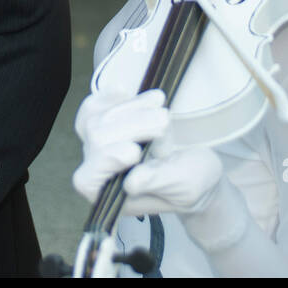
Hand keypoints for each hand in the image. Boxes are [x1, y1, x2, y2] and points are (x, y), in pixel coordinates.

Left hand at [72, 89, 223, 216]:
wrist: (197, 164)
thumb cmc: (192, 182)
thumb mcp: (185, 186)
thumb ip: (158, 182)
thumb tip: (131, 183)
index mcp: (113, 197)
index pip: (89, 180)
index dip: (106, 162)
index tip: (134, 152)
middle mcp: (100, 171)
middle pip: (97, 141)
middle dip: (132, 127)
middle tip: (164, 121)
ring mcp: (100, 145)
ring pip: (97, 119)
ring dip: (130, 109)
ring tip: (160, 107)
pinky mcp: (107, 123)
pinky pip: (95, 106)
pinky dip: (110, 96)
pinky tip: (126, 90)